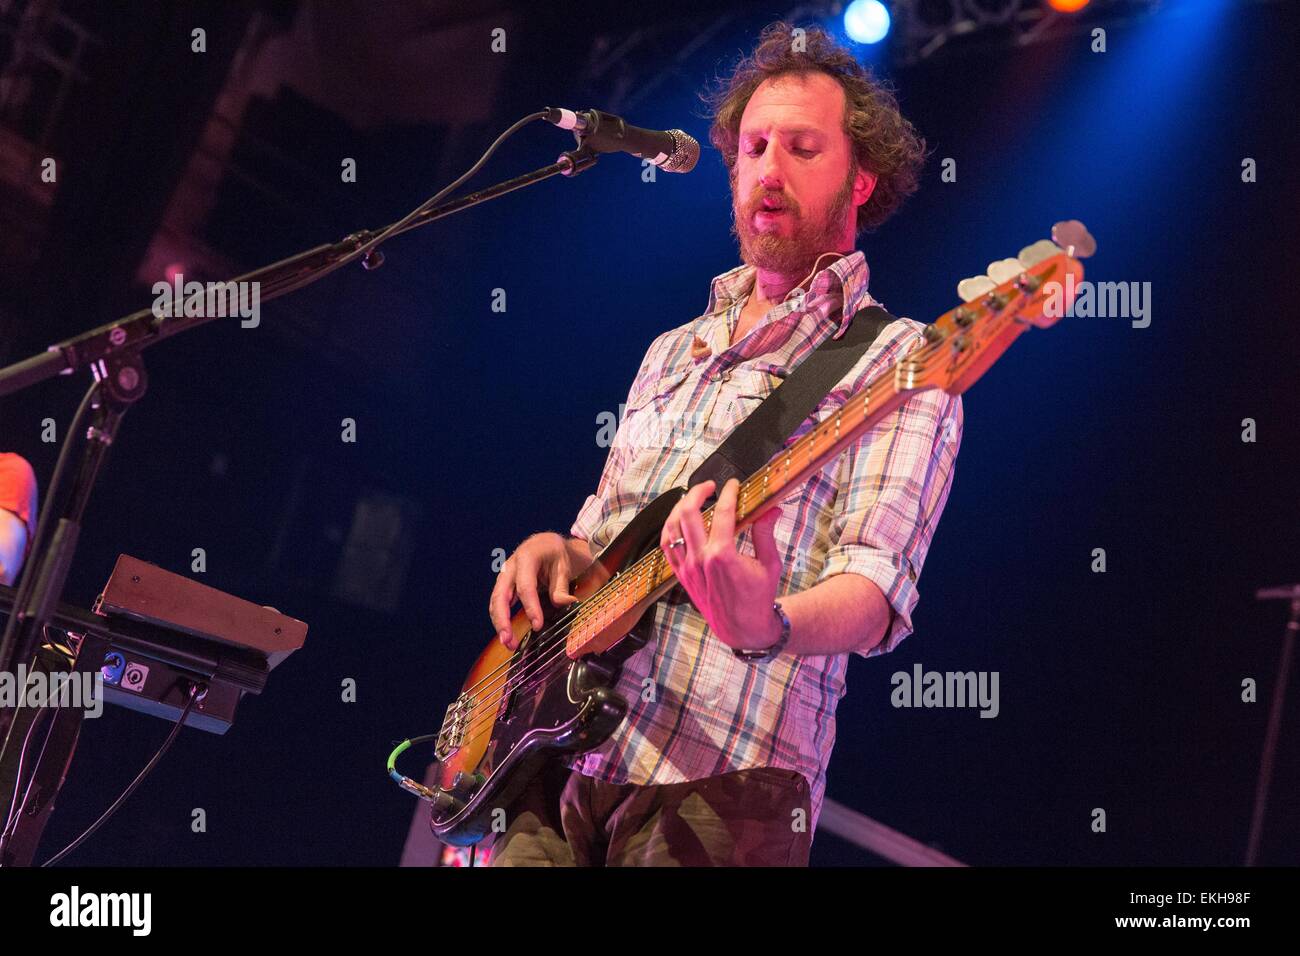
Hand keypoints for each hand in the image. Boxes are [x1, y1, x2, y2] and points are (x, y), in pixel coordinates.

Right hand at [489, 532, 579, 649]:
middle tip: (508, 640)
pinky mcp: (504, 584)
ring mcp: (504, 575)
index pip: (526, 586)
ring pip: (495, 600)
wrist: (546, 543)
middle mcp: (510, 566)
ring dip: (499, 623)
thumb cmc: (556, 553)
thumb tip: (568, 603)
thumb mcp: (564, 566)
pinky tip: (507, 634)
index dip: (530, 607)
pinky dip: (500, 618)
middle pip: (500, 594)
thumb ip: (562, 586)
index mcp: (527, 557)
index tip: (537, 625)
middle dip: (502, 619)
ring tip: (508, 643)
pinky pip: (498, 602)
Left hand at [659, 478, 784, 651]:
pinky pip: (666, 547)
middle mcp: (700, 559)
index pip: (723, 512)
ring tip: (691, 499)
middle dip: (697, 492)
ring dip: (679, 508)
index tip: (733, 485)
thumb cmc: (758, 598)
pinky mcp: (681, 575)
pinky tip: (678, 521)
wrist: (741, 628)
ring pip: (671, 528)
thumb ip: (766, 533)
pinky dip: (670, 529)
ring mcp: (687, 568)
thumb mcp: (769, 564)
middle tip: (709, 486)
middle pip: (688, 513)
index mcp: (723, 555)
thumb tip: (772, 509)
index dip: (729, 493)